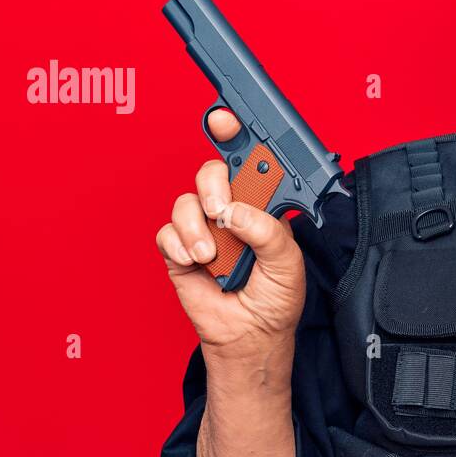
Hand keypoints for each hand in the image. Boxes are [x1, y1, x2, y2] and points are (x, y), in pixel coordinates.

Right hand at [155, 108, 306, 357]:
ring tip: (211, 255)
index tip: (225, 119)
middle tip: (221, 208)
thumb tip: (236, 211)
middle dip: (212, 182)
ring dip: (196, 226)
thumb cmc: (276, 299)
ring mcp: (203, 228)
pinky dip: (179, 245)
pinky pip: (167, 233)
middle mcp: (231, 211)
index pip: (249, 161)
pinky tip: (196, 262)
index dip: (235, 134)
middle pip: (211, 171)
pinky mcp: (179, 249)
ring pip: (186, 201)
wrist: (250, 337)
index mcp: (262, 205)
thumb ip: (268, 231)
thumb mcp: (288, 262)